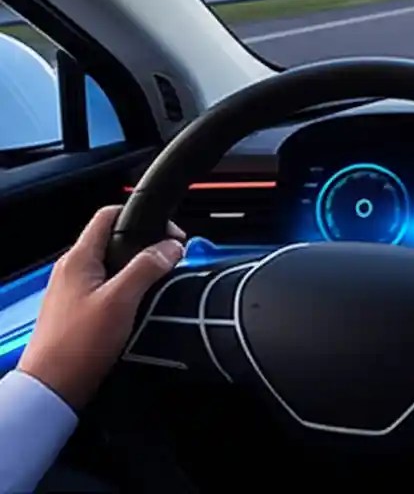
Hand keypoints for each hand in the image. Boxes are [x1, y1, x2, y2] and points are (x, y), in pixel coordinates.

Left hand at [18, 205, 185, 409]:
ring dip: (139, 270)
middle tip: (171, 261)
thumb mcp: (120, 300)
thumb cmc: (78, 344)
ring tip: (160, 284)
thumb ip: (146, 268)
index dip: (143, 217)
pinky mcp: (78, 310)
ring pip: (113, 266)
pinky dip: (128, 289)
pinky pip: (108, 287)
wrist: (53, 385)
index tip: (170, 235)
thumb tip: (170, 247)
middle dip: (146, 246)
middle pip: (115, 241)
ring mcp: (73, 290)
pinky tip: (141, 305)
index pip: (109, 216)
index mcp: (79, 259)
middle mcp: (73, 270)